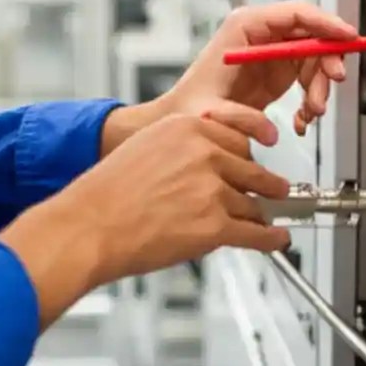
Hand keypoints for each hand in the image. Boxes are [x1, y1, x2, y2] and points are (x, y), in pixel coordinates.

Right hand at [0, 113, 289, 328]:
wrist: (89, 227)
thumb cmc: (107, 193)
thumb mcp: (146, 146)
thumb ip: (183, 148)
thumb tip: (212, 162)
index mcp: (188, 127)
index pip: (238, 138)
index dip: (247, 157)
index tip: (255, 162)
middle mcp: (204, 153)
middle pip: (252, 169)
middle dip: (264, 184)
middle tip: (275, 189)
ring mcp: (212, 189)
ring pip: (252, 204)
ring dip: (260, 215)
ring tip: (268, 219)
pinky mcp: (214, 226)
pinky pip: (255, 232)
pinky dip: (270, 238)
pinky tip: (275, 238)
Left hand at [167, 0, 356, 135]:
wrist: (185, 117)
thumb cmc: (191, 105)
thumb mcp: (212, 111)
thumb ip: (241, 120)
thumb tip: (272, 131)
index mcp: (244, 27)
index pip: (295, 13)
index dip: (326, 23)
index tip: (348, 38)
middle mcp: (261, 34)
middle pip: (311, 34)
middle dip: (327, 61)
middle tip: (332, 83)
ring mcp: (271, 51)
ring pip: (315, 58)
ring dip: (320, 87)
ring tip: (311, 113)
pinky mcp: (277, 69)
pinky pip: (308, 76)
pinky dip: (311, 99)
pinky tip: (301, 119)